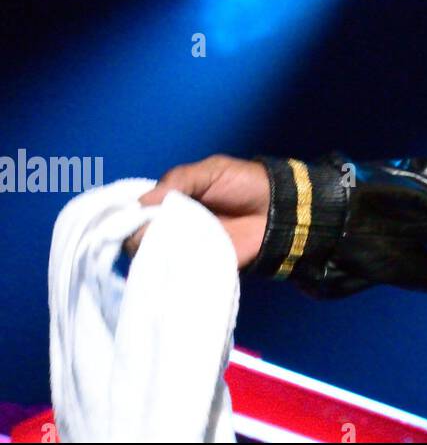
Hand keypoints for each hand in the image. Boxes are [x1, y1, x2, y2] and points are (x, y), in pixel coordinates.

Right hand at [122, 154, 270, 269]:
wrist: (278, 209)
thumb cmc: (244, 184)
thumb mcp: (210, 171)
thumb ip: (178, 180)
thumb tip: (139, 203)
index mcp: (170, 202)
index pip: (136, 214)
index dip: (130, 217)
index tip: (132, 219)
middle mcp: (170, 227)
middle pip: (138, 239)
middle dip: (143, 236)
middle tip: (159, 230)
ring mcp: (183, 249)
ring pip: (153, 258)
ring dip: (156, 253)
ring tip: (170, 244)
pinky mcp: (199, 266)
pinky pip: (177, 273)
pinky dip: (172, 270)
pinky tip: (176, 262)